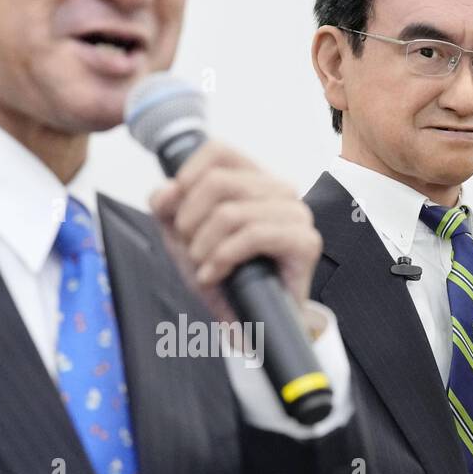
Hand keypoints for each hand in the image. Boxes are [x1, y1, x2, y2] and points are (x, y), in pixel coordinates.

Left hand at [148, 141, 322, 323]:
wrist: (248, 322)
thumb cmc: (223, 275)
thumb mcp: (183, 237)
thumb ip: (168, 207)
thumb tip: (167, 191)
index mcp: (255, 179)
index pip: (218, 151)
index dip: (187, 177)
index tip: (177, 213)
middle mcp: (280, 190)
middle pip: (218, 182)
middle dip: (190, 221)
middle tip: (190, 249)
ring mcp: (296, 214)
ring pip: (232, 212)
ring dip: (204, 246)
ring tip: (203, 266)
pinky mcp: (305, 242)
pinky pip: (253, 235)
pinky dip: (223, 257)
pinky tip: (214, 275)